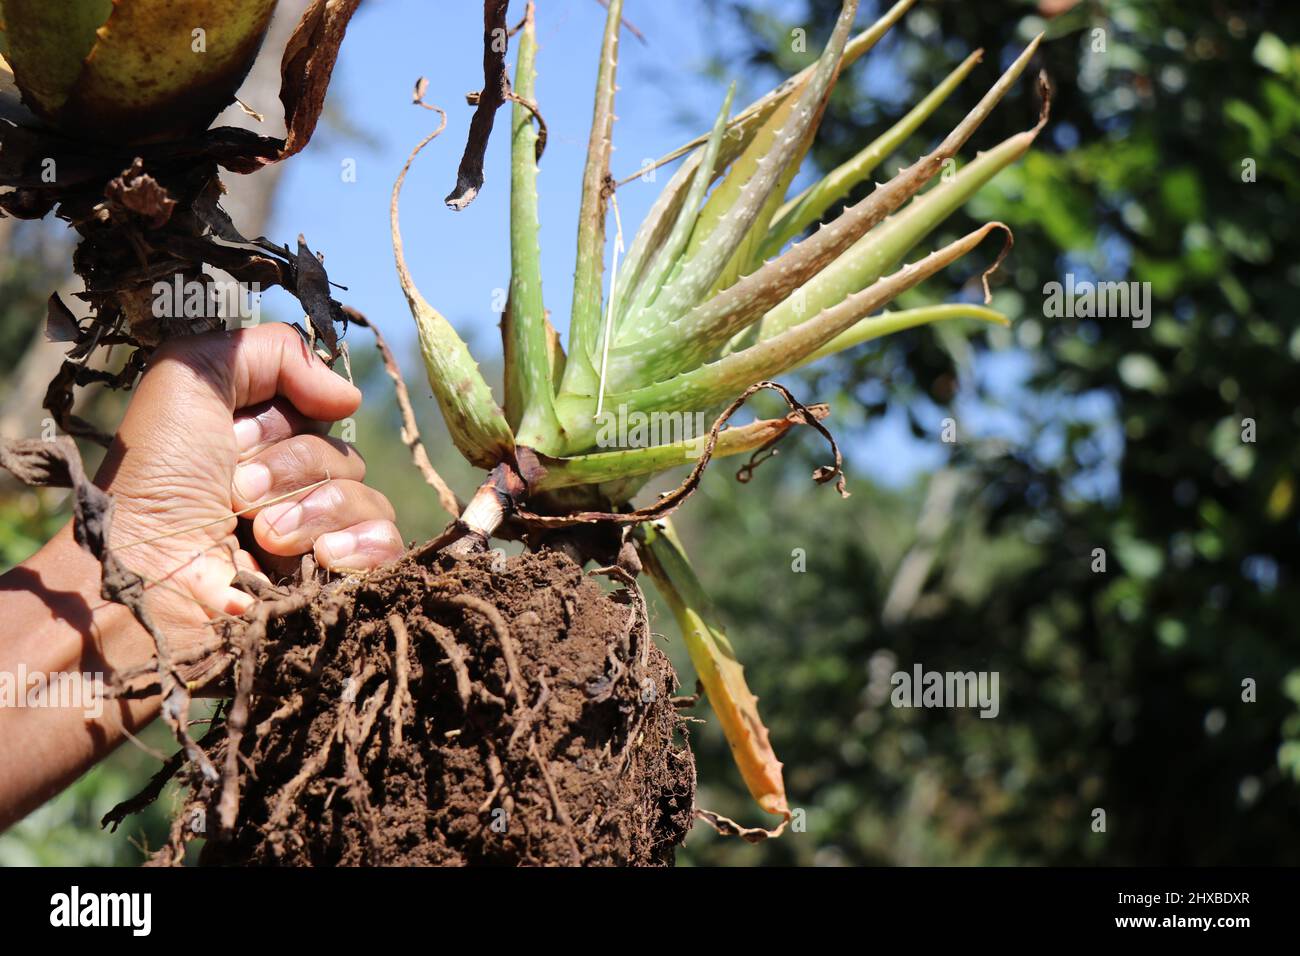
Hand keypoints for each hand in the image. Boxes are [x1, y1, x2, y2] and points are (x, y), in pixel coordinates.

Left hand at [96, 322, 403, 646]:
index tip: (229, 443)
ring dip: (315, 511)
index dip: (280, 424)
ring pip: (370, 500)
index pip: (320, 414)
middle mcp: (290, 495)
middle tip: (236, 494)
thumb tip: (349, 397)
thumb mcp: (192, 377)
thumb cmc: (154, 481)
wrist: (147, 577)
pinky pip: (389, 548)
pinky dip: (361, 547)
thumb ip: (273, 350)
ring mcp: (316, 543)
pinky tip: (323, 559)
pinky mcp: (335, 587)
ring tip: (263, 535)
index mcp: (261, 449)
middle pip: (347, 456)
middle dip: (293, 469)